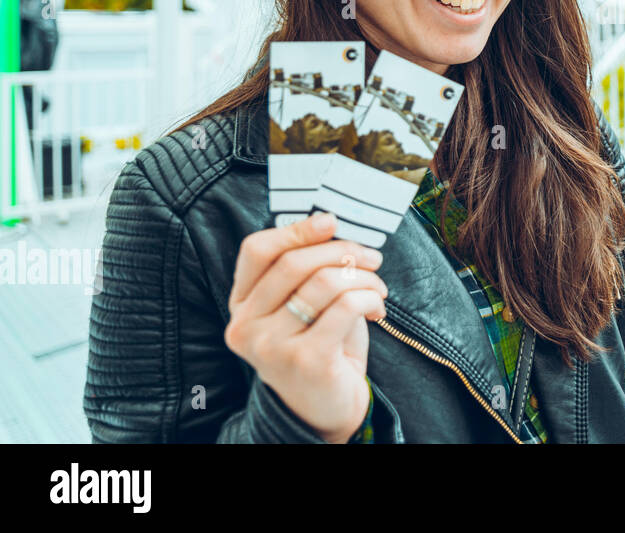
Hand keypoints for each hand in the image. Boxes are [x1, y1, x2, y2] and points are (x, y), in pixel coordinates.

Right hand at [224, 212, 388, 442]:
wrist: (327, 408)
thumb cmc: (320, 346)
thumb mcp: (303, 307)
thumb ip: (305, 272)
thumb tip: (331, 224)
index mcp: (242, 306)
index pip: (257, 251)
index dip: (296, 230)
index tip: (331, 221)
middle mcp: (246, 326)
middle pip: (293, 263)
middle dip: (342, 251)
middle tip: (371, 257)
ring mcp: (272, 346)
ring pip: (323, 282)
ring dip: (363, 278)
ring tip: (378, 288)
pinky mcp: (306, 360)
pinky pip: (345, 307)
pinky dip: (370, 299)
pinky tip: (378, 309)